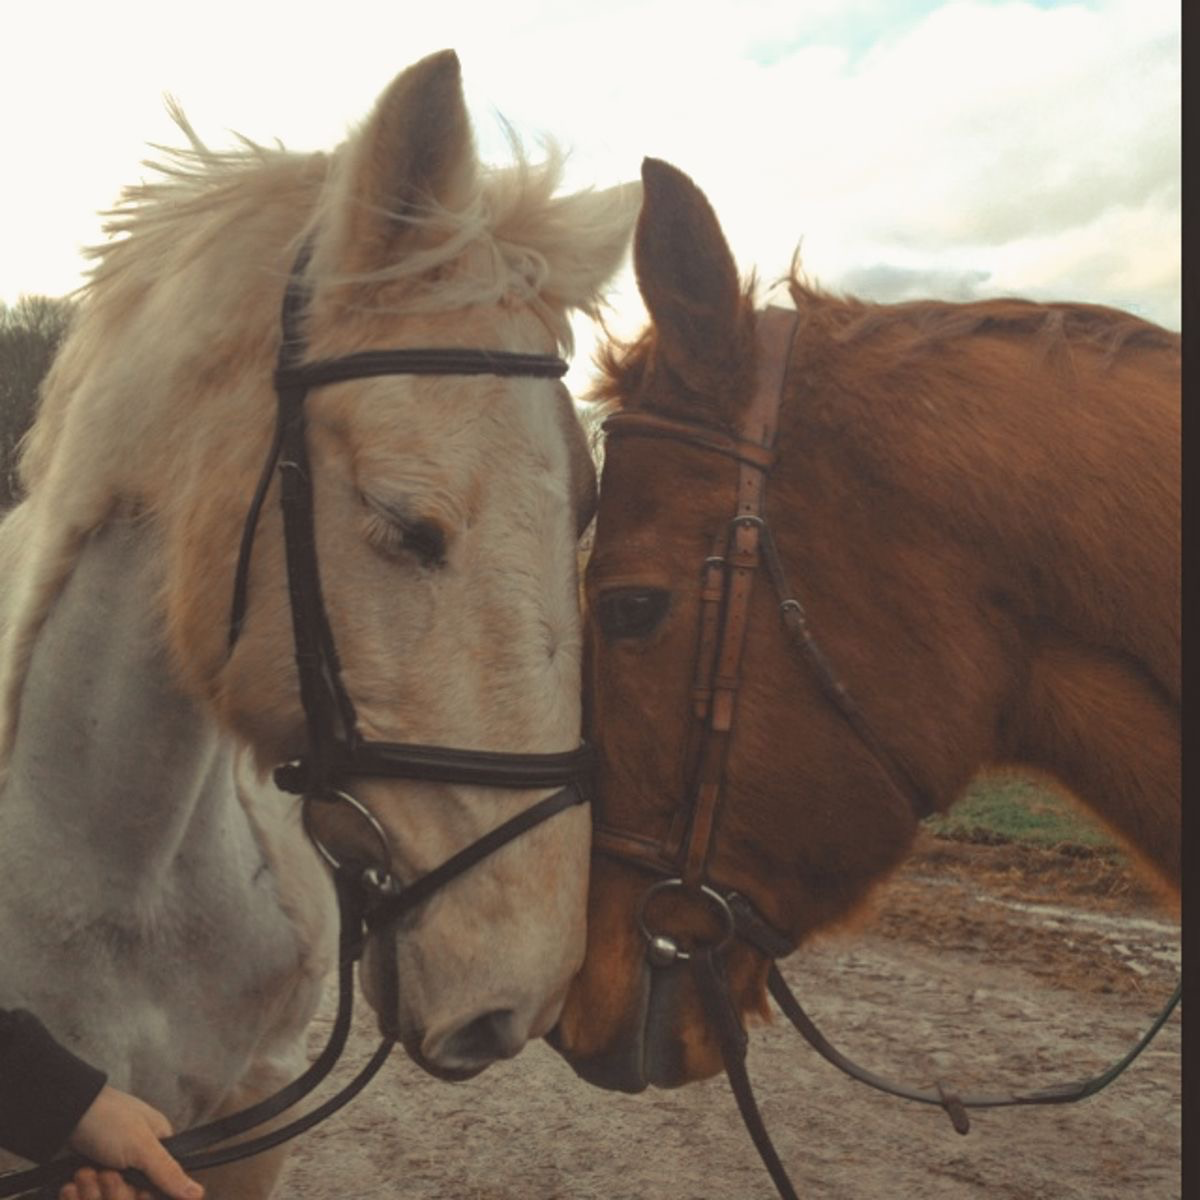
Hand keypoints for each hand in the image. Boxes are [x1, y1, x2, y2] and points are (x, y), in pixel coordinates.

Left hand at [59, 1085, 203, 1199]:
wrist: (64, 1111)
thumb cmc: (108, 1120)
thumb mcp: (142, 1146)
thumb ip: (168, 1172)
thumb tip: (199, 1194)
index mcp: (156, 1149)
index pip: (153, 1189)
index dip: (138, 1194)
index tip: (128, 1186)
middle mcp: (134, 1161)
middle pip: (127, 1196)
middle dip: (110, 1190)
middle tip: (102, 1172)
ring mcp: (107, 1168)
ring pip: (102, 1199)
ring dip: (89, 1191)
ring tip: (82, 1173)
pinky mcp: (84, 1177)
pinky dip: (75, 1196)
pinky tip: (70, 1186)